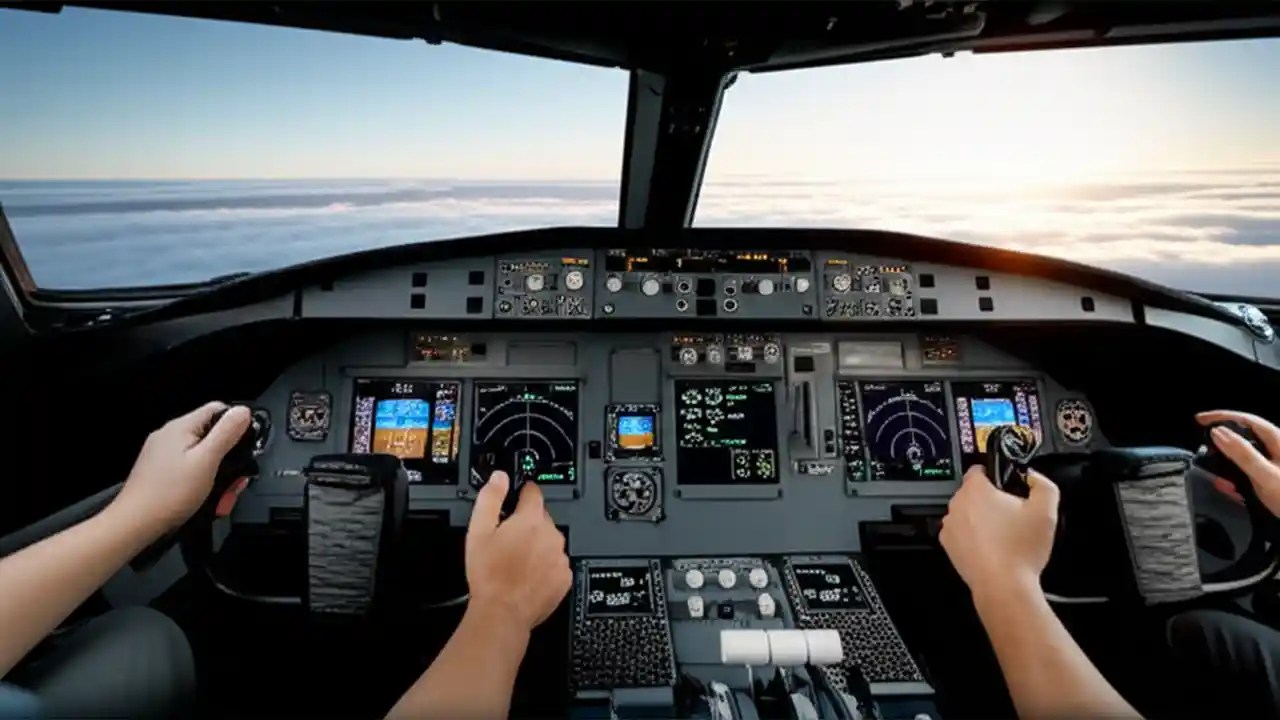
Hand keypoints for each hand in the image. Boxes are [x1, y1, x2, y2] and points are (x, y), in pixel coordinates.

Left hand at [109, 402, 251, 536]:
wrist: (135, 524)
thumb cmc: (170, 493)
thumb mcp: (207, 461)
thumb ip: (226, 433)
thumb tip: (243, 410)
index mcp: (181, 427)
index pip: (218, 410)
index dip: (237, 425)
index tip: (247, 448)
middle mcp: (169, 436)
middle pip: (212, 437)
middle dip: (229, 460)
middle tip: (235, 484)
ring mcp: (163, 455)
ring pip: (203, 456)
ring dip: (218, 476)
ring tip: (221, 499)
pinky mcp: (160, 472)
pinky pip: (190, 470)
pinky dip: (203, 483)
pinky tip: (207, 501)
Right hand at [465, 472, 571, 632]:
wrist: (502, 612)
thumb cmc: (489, 575)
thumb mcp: (479, 531)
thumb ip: (490, 499)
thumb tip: (500, 478)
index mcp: (530, 520)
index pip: (533, 492)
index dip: (523, 493)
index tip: (518, 497)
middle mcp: (551, 535)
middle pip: (541, 518)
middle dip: (527, 524)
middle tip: (509, 540)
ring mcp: (560, 557)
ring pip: (550, 541)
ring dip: (537, 546)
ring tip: (517, 561)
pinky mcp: (564, 577)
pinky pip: (556, 563)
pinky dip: (545, 566)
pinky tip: (528, 575)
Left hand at [940, 465, 1059, 598]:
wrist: (1003, 585)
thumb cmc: (1021, 548)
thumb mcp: (1045, 510)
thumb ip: (1043, 484)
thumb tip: (1033, 477)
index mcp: (975, 490)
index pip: (978, 469)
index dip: (995, 475)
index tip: (1007, 487)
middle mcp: (957, 504)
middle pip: (973, 493)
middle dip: (990, 500)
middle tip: (1012, 515)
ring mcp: (949, 526)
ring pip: (967, 514)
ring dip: (980, 519)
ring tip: (1003, 535)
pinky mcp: (948, 546)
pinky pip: (961, 533)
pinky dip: (972, 537)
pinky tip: (991, 548)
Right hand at [1197, 410, 1279, 516]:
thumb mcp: (1265, 475)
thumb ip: (1242, 454)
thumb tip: (1218, 432)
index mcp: (1278, 442)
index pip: (1246, 420)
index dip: (1221, 417)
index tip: (1200, 420)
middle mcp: (1278, 451)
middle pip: (1245, 437)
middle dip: (1222, 441)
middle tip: (1204, 445)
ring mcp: (1276, 467)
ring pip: (1247, 457)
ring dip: (1228, 464)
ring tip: (1215, 473)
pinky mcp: (1274, 482)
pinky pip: (1251, 475)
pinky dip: (1237, 479)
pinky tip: (1231, 489)